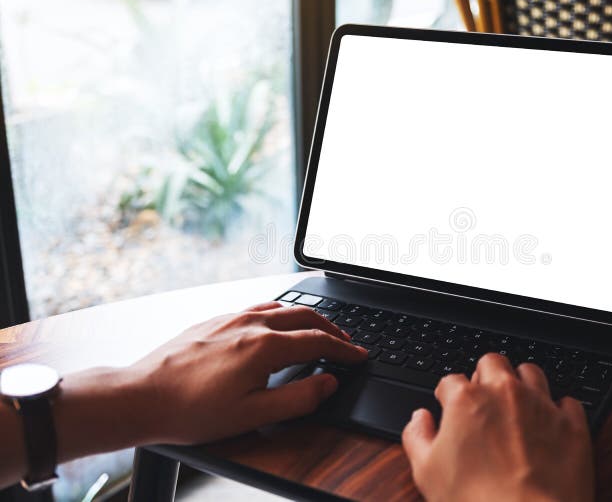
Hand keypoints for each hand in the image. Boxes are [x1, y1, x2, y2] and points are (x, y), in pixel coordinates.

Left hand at [124, 301, 367, 443]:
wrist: (140, 396)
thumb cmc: (192, 411)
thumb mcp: (252, 415)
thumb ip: (298, 399)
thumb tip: (328, 381)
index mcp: (264, 346)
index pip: (318, 341)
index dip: (345, 350)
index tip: (360, 356)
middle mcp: (250, 324)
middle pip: (304, 317)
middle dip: (332, 328)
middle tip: (347, 342)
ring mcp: (230, 318)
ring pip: (281, 307)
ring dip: (307, 317)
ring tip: (319, 330)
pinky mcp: (213, 321)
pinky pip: (257, 307)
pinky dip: (281, 313)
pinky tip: (276, 324)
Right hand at [402, 354, 592, 501]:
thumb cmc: (477, 501)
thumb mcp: (427, 472)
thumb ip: (417, 437)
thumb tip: (419, 420)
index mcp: (467, 400)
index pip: (451, 380)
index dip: (447, 394)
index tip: (449, 406)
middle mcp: (505, 392)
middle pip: (492, 362)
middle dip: (485, 375)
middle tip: (482, 400)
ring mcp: (541, 405)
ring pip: (531, 372)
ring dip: (522, 383)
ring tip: (517, 405)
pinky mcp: (572, 424)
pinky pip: (568, 401)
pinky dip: (558, 410)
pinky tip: (549, 425)